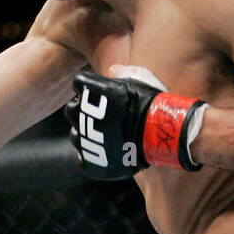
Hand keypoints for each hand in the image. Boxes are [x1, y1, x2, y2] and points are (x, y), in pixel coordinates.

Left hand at [65, 70, 203, 178]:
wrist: (162, 134)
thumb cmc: (152, 103)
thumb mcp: (139, 77)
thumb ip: (120, 72)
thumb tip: (112, 71)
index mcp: (89, 90)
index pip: (79, 83)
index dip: (92, 87)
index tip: (103, 93)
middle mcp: (80, 114)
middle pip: (72, 110)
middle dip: (85, 110)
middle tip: (105, 114)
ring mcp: (84, 141)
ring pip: (77, 136)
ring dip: (88, 134)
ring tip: (110, 134)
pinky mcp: (90, 163)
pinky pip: (83, 158)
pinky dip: (93, 156)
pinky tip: (110, 151)